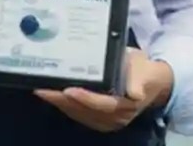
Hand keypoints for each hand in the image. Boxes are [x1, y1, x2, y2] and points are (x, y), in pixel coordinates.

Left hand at [35, 48, 173, 132]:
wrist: (152, 83)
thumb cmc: (145, 71)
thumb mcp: (145, 70)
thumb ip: (138, 81)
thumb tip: (135, 92)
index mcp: (126, 105)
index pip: (103, 105)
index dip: (85, 99)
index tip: (68, 90)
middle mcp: (115, 118)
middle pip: (85, 111)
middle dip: (62, 100)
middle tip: (42, 88)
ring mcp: (106, 121)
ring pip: (78, 113)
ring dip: (59, 103)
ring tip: (41, 89)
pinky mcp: (97, 119)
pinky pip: (78, 113)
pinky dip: (63, 104)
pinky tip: (51, 94)